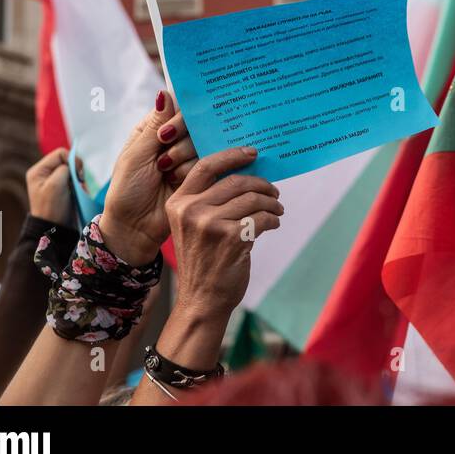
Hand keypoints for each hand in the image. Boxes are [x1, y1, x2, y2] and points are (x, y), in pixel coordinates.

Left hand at [26, 147, 72, 223]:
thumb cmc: (52, 207)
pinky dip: (78, 183)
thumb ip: (65, 168)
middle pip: (66, 160)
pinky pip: (72, 178)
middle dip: (75, 170)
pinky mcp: (60, 187)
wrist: (53, 228)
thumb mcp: (56, 184)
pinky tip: (78, 192)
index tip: (77, 175)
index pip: (60, 153)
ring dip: (77, 178)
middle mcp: (44, 173)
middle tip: (78, 182)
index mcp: (38, 170)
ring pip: (71, 169)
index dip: (71, 160)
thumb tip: (74, 164)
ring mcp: (52, 180)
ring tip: (78, 189)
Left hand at [100, 90, 197, 264]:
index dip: (178, 118)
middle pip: (193, 126)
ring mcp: (188, 157)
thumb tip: (164, 93)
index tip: (169, 134)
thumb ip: (155, 126)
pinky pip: (211, 163)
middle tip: (164, 161)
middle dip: (181, 143)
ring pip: (202, 144)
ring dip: (186, 160)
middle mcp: (173, 140)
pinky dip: (199, 170)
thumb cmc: (127, 190)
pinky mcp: (200, 174)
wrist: (135, 226)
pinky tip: (181, 180)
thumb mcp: (136, 156)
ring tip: (169, 176)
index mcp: (153, 129)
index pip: (175, 110)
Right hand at [164, 147, 282, 324]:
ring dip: (272, 203)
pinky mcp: (232, 238)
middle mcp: (191, 210)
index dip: (232, 156)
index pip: (206, 166)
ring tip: (277, 209)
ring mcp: (210, 224)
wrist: (201, 300)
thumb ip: (208, 200)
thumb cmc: (202, 261)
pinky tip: (273, 224)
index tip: (253, 153)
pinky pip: (262, 217)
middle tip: (274, 192)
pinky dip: (273, 219)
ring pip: (253, 198)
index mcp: (178, 203)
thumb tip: (245, 174)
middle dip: (262, 185)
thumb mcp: (192, 226)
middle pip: (236, 181)